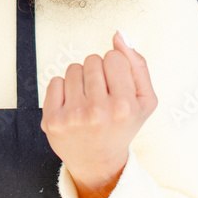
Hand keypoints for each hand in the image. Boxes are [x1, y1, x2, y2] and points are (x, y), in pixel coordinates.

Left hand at [40, 30, 156, 197]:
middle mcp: (98, 112)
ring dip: (80, 79)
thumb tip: (119, 35)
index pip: (114, 57)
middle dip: (97, 72)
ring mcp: (73, 117)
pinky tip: (73, 106)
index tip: (116, 86)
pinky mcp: (52, 120)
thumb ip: (138, 64)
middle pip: (92, 60)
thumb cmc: (122, 127)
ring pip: (73, 68)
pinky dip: (63, 90)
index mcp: (125, 106)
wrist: (98, 162)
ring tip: (87, 100)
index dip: (115, 68)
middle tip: (101, 95)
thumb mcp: (144, 100)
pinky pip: (55, 81)